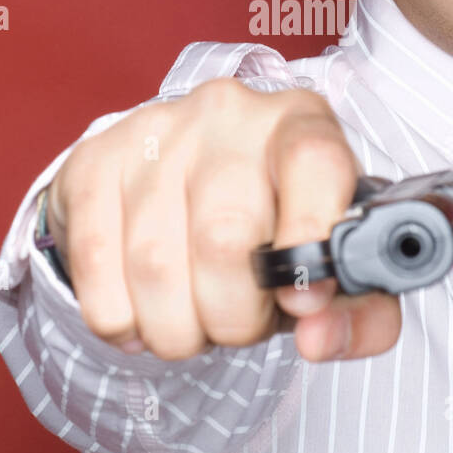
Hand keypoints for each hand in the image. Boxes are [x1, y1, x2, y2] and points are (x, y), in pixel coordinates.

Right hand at [46, 78, 402, 362]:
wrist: (179, 185)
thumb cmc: (271, 230)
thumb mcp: (331, 265)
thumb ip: (358, 313)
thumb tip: (321, 338)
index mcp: (300, 123)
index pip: (315, 161)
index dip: (310, 235)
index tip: (304, 299)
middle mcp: (227, 113)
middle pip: (224, 237)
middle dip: (235, 317)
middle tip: (239, 325)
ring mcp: (153, 132)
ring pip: (155, 264)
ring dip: (177, 329)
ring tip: (194, 321)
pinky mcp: (94, 162)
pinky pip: (96, 269)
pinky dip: (121, 320)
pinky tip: (142, 316)